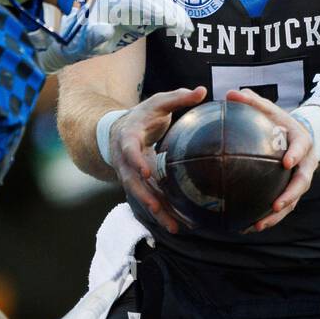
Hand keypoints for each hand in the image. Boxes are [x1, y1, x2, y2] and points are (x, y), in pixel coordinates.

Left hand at [33, 0, 193, 73]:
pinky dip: (172, 19)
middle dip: (168, 10)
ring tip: (186, 29)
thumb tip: (105, 31)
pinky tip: (182, 29)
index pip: (135, 1)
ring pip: (157, 3)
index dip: (152, 9)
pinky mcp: (138, 16)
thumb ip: (91, 37)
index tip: (167, 20)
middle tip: (183, 26)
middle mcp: (122, 0)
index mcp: (109, 4)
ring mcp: (131, 7)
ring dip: (173, 13)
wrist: (73, 43)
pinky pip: (158, 13)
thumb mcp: (79, 42)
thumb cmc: (75, 43)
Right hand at [109, 86, 207, 232]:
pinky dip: (162, 212)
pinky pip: (150, 199)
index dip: (135, 160)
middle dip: (145, 197)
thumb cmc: (142, 116)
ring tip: (174, 228)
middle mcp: (125, 161)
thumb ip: (178, 97)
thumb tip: (202, 91)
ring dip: (156, 212)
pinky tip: (178, 225)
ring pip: (141, 196)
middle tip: (159, 209)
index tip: (146, 171)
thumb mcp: (157, 102)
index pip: (129, 150)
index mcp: (128, 138)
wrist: (117, 133)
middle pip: (132, 182)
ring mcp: (131, 176)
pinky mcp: (140, 185)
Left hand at [224, 88, 317, 232]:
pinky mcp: (291, 193)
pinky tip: (248, 226)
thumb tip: (230, 93)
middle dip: (290, 196)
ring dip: (277, 215)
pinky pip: (281, 208)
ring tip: (258, 225)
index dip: (297, 156)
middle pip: (302, 183)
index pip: (302, 149)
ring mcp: (299, 181)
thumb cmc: (279, 122)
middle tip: (276, 205)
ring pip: (292, 202)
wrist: (297, 137)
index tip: (286, 163)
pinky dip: (267, 218)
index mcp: (302, 143)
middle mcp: (305, 165)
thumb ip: (252, 101)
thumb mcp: (269, 109)